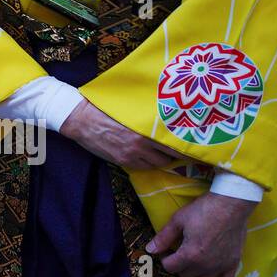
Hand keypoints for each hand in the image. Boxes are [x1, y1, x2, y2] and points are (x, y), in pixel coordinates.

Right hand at [59, 99, 178, 170]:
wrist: (81, 119)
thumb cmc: (104, 109)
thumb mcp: (129, 109)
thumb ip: (145, 116)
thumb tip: (163, 118)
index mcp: (144, 127)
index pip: (172, 140)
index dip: (185, 145)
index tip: (195, 146)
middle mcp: (141, 142)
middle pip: (169, 155)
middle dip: (179, 156)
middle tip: (187, 154)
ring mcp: (131, 153)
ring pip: (157, 163)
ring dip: (163, 161)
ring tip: (167, 156)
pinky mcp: (122, 160)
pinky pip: (143, 167)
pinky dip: (149, 164)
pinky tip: (150, 159)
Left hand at [147, 191, 257, 276]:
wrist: (231, 204)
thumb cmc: (203, 210)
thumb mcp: (178, 220)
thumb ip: (163, 237)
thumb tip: (150, 249)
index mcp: (190, 254)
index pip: (170, 266)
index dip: (165, 258)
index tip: (166, 250)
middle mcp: (206, 265)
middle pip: (184, 274)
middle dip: (177, 265)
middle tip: (177, 252)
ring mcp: (220, 266)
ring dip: (192, 274)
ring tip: (189, 263)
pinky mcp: (233, 264)